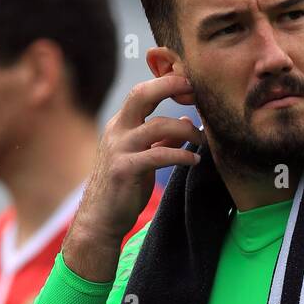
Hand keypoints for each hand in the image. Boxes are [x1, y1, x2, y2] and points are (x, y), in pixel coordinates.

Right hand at [63, 72, 203, 281]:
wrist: (100, 220)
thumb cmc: (123, 189)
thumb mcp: (143, 158)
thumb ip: (162, 139)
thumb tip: (187, 122)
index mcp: (121, 126)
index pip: (142, 93)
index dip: (166, 83)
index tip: (191, 84)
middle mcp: (117, 131)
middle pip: (141, 95)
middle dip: (169, 86)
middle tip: (196, 90)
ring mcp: (119, 149)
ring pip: (156, 125)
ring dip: (186, 131)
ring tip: (203, 140)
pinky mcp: (124, 169)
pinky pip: (158, 154)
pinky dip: (180, 156)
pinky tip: (194, 161)